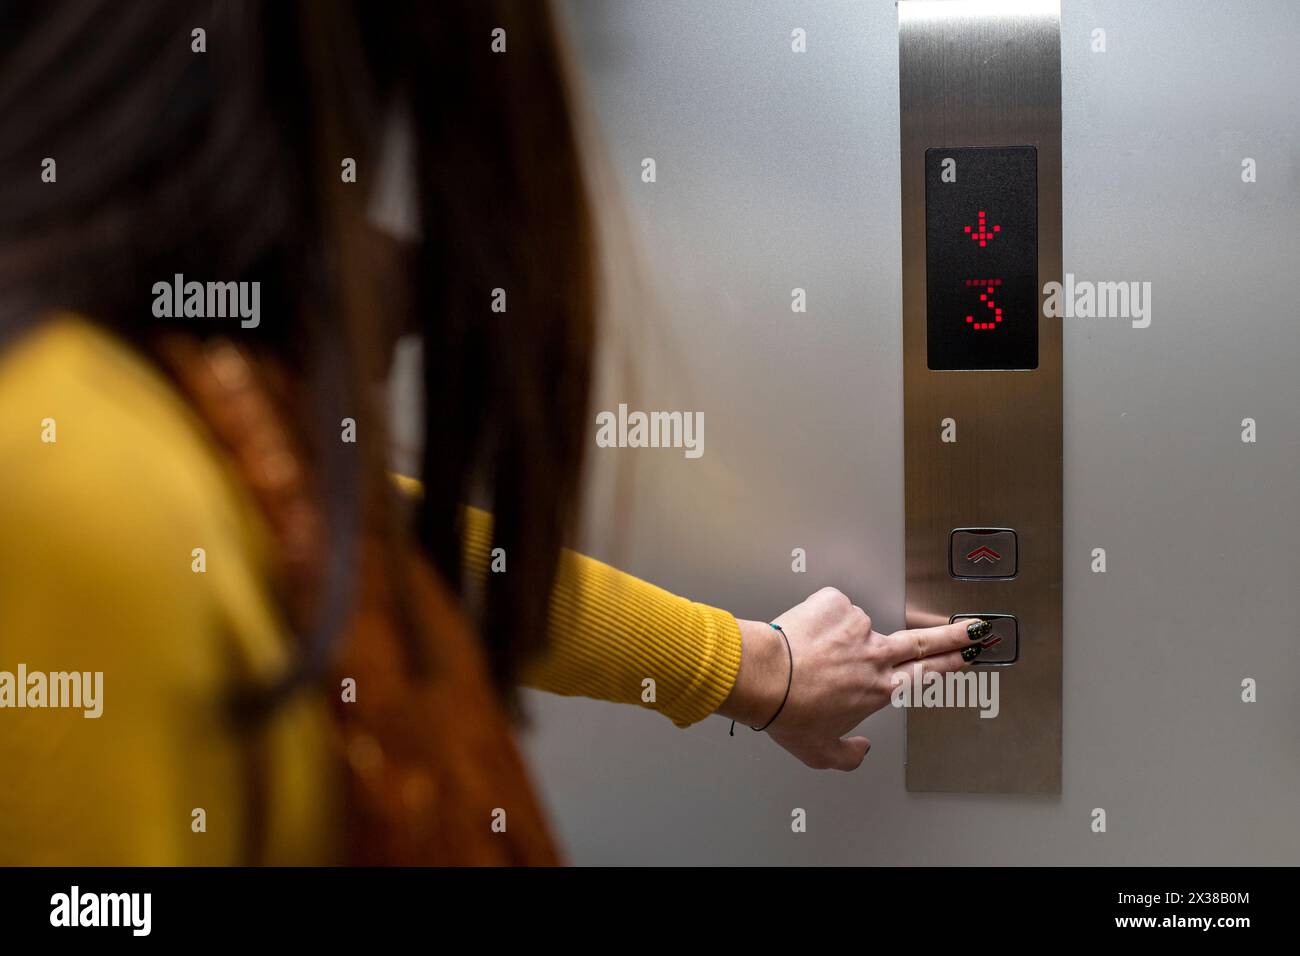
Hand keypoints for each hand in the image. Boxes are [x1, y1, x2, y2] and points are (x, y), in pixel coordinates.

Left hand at [718, 587, 988, 770]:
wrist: (764, 677)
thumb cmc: (788, 713)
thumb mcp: (820, 752)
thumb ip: (847, 755)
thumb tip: (859, 750)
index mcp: (879, 690)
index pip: (925, 675)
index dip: (950, 664)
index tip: (967, 655)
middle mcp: (875, 656)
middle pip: (923, 643)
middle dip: (953, 635)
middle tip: (973, 627)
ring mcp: (857, 626)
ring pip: (853, 629)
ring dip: (837, 638)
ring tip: (809, 653)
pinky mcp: (835, 603)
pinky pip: (830, 609)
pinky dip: (818, 620)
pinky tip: (802, 636)